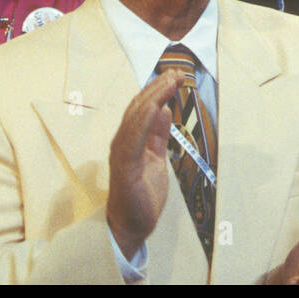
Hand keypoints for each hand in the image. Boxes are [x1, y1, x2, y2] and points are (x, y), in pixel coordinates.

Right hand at [107, 70, 183, 259]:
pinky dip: (143, 121)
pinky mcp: (125, 167)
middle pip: (138, 107)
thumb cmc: (142, 192)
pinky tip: (156, 107)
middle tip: (176, 72)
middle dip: (157, 87)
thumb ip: (157, 134)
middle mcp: (123, 142)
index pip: (142, 108)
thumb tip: (164, 109)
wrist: (131, 225)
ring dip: (153, 97)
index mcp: (131, 139)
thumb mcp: (155, 157)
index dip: (157, 90)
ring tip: (170, 82)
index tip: (175, 76)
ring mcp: (122, 153)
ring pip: (135, 118)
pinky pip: (133, 139)